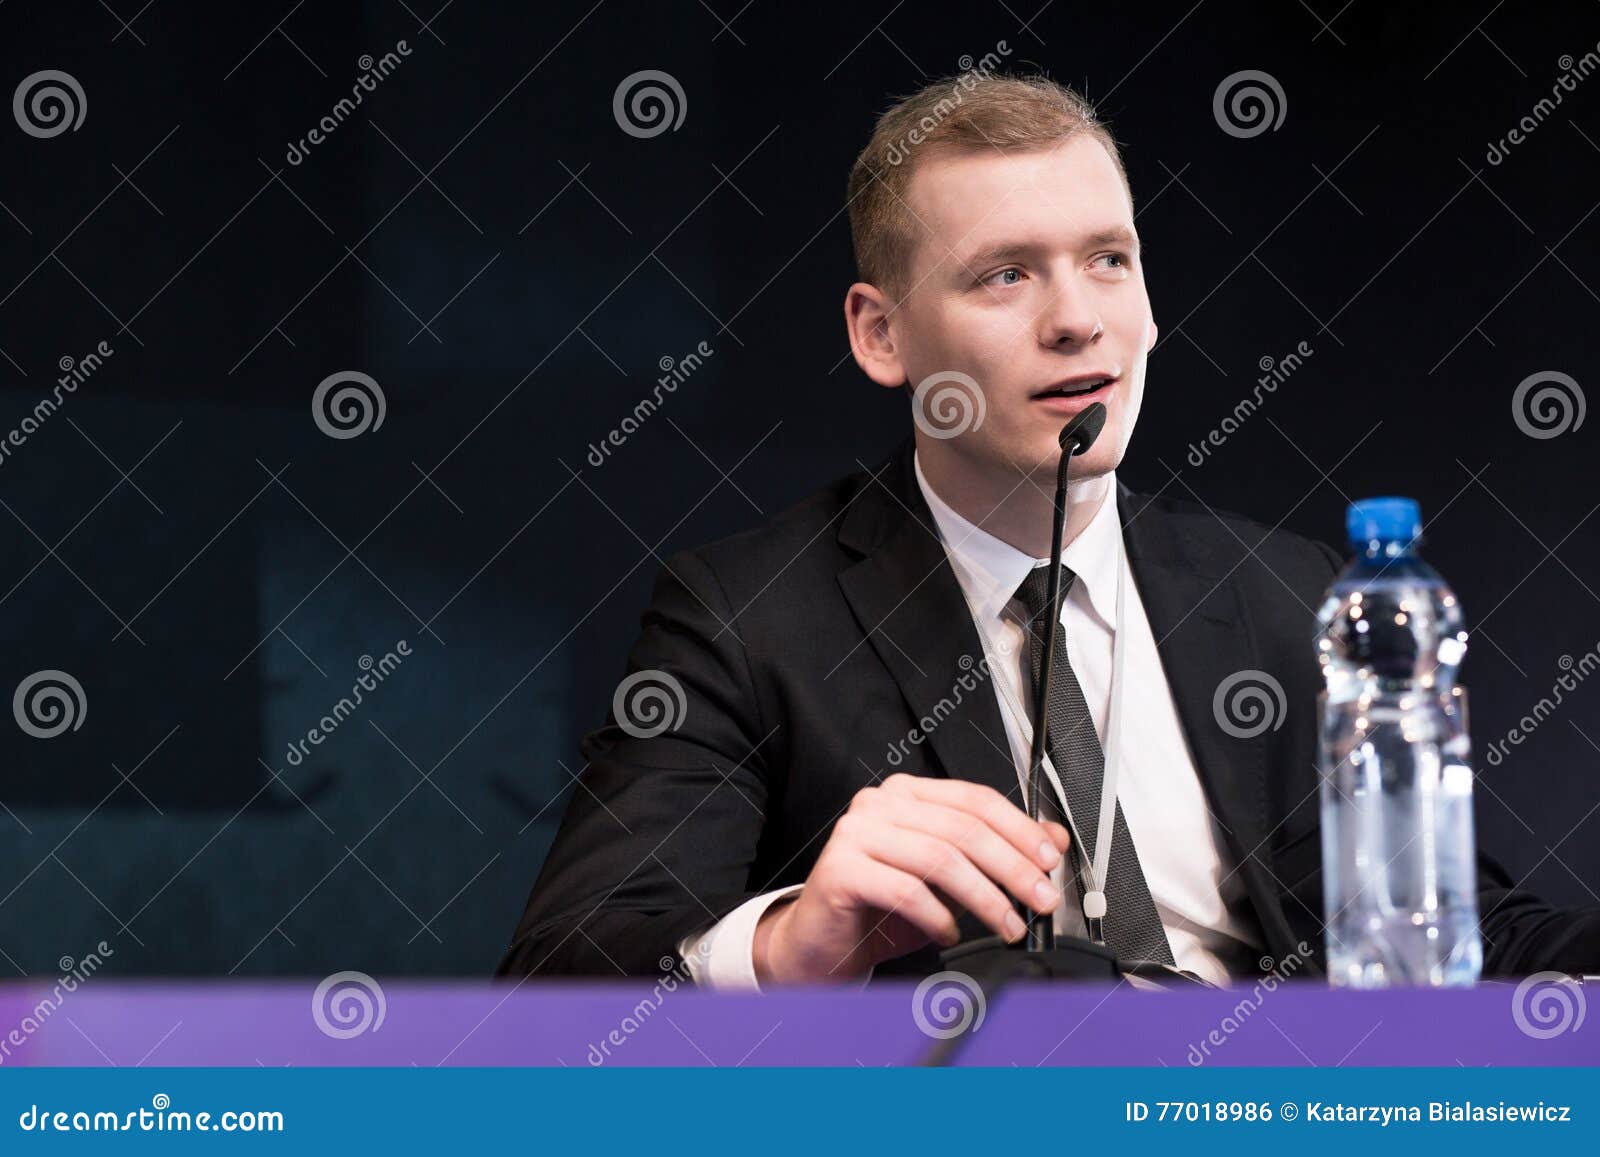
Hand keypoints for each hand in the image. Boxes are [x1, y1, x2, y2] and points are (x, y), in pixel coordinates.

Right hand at [752, 773, 1069, 984]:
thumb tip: (1052, 841)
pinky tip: (951, 932)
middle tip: (1040, 900)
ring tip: (1006, 925)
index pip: (975, 799)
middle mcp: (879, 804)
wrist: (821, 942)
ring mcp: (856, 832)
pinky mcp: (840, 869)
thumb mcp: (949, 880)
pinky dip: (938, 915)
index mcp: (908, 794)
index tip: (1050, 861)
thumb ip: (996, 854)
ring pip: (940, 858)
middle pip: (963, 828)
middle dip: (1012, 868)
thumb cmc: (882, 909)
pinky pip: (905, 889)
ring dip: (984, 897)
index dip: (1020, 829)